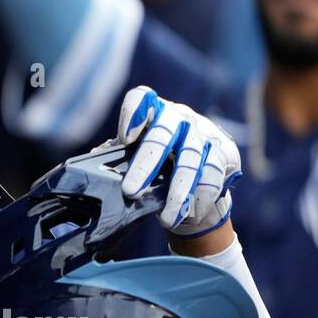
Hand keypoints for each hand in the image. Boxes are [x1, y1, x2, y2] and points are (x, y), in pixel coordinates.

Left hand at [117, 85, 241, 235]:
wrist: (198, 174)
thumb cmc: (157, 160)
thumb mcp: (135, 153)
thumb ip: (117, 154)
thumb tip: (92, 163)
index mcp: (153, 111)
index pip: (141, 98)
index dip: (133, 113)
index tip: (124, 138)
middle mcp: (180, 116)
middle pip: (163, 134)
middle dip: (146, 165)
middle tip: (130, 192)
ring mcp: (204, 132)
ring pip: (191, 160)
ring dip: (178, 192)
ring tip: (165, 218)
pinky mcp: (225, 151)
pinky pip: (213, 175)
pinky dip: (200, 199)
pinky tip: (188, 214)